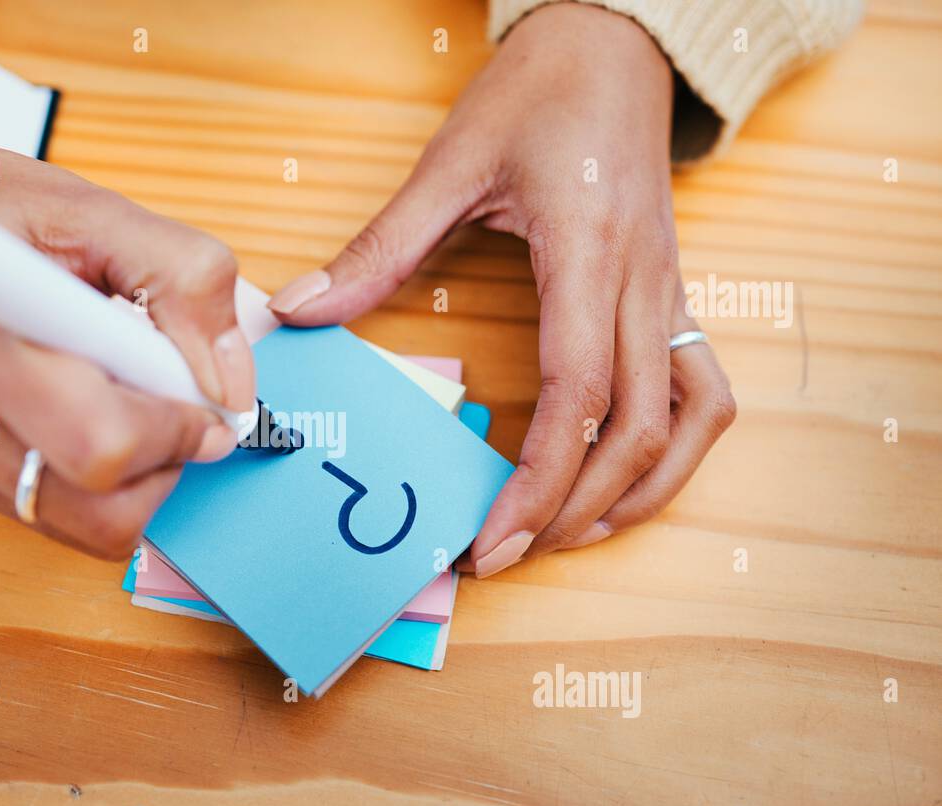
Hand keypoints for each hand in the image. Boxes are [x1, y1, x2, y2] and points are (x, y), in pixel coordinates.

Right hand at [0, 105, 254, 559]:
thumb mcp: (98, 208)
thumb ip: (184, 282)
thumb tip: (228, 387)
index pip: (98, 442)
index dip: (175, 432)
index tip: (203, 399)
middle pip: (96, 508)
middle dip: (162, 464)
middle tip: (168, 403)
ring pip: (79, 525)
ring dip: (132, 476)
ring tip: (118, 395)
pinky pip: (48, 510)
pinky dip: (91, 476)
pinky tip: (78, 405)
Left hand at [267, 3, 735, 575]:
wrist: (615, 44)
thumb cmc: (540, 92)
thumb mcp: (451, 162)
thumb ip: (380, 247)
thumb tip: (301, 310)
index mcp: (587, 254)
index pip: (577, 394)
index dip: (538, 479)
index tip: (492, 536)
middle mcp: (642, 284)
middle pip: (635, 429)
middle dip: (573, 510)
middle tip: (505, 554)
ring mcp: (669, 294)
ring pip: (688, 422)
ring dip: (636, 493)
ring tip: (568, 535)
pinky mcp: (673, 296)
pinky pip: (704, 392)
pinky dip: (674, 451)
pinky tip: (627, 479)